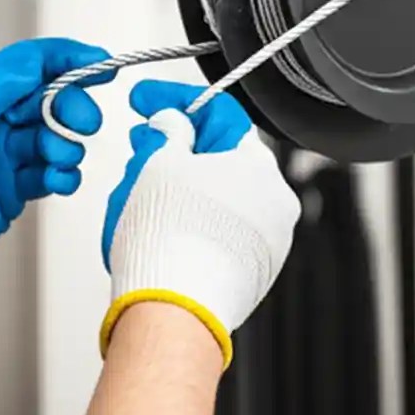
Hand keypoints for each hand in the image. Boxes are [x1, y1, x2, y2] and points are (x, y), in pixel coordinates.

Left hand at [0, 38, 114, 307]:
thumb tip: (36, 61)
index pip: (31, 64)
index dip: (68, 59)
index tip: (100, 63)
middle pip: (52, 101)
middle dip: (73, 107)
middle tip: (84, 122)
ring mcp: (6, 155)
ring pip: (57, 138)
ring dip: (68, 145)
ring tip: (60, 159)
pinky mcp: (14, 188)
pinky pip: (52, 175)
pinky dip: (64, 176)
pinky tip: (60, 180)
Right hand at [99, 80, 300, 367]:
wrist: (175, 314)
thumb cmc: (168, 242)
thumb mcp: (155, 164)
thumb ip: (167, 134)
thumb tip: (172, 125)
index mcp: (256, 163)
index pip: (217, 112)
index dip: (175, 100)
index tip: (146, 101)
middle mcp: (274, 199)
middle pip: (220, 156)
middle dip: (177, 148)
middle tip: (140, 147)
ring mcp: (270, 238)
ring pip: (221, 196)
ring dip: (184, 188)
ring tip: (142, 197)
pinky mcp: (256, 271)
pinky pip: (223, 233)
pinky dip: (196, 223)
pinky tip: (164, 232)